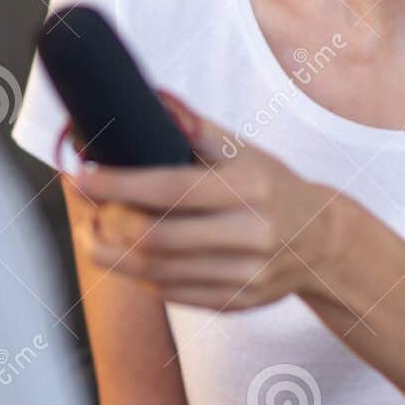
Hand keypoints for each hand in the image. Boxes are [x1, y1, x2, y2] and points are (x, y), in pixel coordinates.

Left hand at [67, 93, 343, 310]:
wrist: (322, 241)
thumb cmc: (271, 185)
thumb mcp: (244, 151)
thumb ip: (196, 129)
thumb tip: (150, 101)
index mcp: (249, 189)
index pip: (171, 189)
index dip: (120, 185)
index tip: (81, 177)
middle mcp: (251, 235)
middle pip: (160, 239)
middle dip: (110, 228)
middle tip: (83, 216)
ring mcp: (246, 275)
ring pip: (160, 274)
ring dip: (115, 258)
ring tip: (92, 238)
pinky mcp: (238, 303)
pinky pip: (175, 295)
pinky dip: (140, 278)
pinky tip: (124, 260)